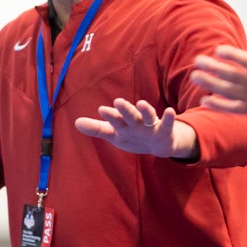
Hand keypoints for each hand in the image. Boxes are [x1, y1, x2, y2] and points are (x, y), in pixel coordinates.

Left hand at [74, 99, 198, 159]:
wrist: (158, 145)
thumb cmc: (133, 136)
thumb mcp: (114, 134)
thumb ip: (97, 129)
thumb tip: (76, 122)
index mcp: (124, 123)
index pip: (115, 119)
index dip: (110, 115)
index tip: (102, 110)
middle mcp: (136, 122)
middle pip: (130, 115)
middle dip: (125, 109)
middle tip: (118, 101)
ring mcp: (150, 125)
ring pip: (148, 117)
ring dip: (145, 110)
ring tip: (141, 103)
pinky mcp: (164, 130)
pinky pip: (166, 124)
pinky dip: (168, 118)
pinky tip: (170, 111)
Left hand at [191, 23, 246, 114]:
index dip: (234, 56)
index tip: (218, 49)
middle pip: (236, 78)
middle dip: (215, 69)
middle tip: (198, 61)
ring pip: (232, 93)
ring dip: (212, 85)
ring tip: (194, 76)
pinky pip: (235, 109)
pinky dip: (219, 106)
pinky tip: (203, 101)